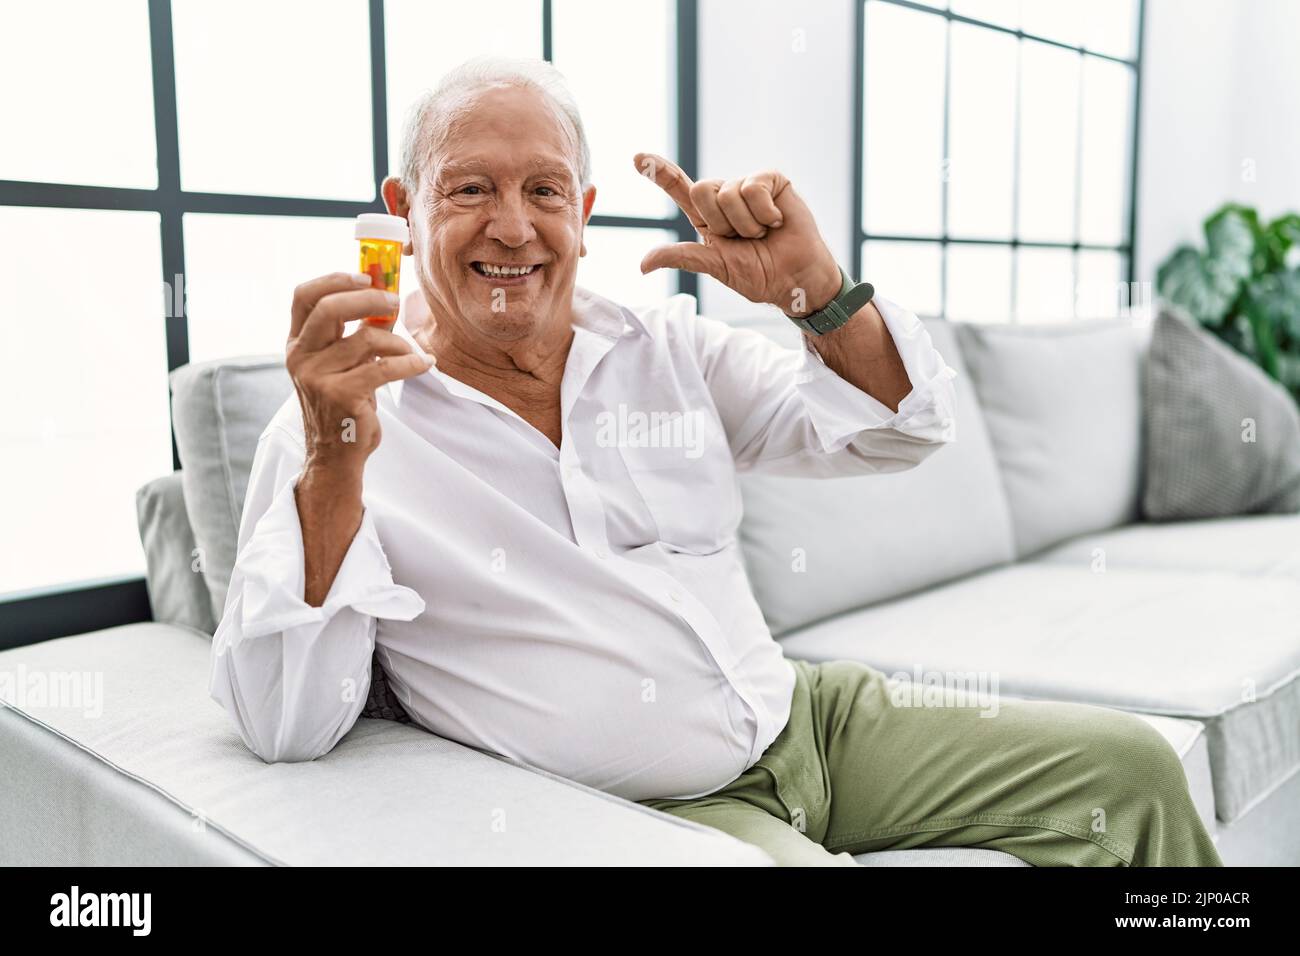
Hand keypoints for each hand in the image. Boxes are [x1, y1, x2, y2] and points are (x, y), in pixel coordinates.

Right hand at [286, 273, 434, 478]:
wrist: (335, 453)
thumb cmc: (344, 402)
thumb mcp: (341, 363)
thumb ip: (354, 333)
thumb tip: (385, 299)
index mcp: (297, 343)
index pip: (304, 296)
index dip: (334, 280)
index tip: (365, 277)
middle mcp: (300, 357)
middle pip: (329, 308)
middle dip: (368, 299)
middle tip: (394, 302)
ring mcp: (317, 377)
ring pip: (366, 340)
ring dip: (399, 343)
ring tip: (412, 353)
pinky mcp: (341, 395)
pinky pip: (384, 368)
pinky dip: (411, 363)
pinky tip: (424, 364)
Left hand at [634, 153, 842, 315]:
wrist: (795, 277)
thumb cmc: (759, 274)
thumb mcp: (715, 266)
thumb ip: (682, 257)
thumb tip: (643, 265)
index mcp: (707, 217)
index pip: (679, 188)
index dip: (659, 172)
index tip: (636, 157)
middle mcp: (724, 197)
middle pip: (700, 190)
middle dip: (721, 223)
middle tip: (744, 239)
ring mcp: (748, 186)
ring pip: (728, 193)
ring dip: (746, 223)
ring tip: (763, 233)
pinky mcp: (771, 180)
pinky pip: (753, 187)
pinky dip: (764, 213)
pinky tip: (777, 221)